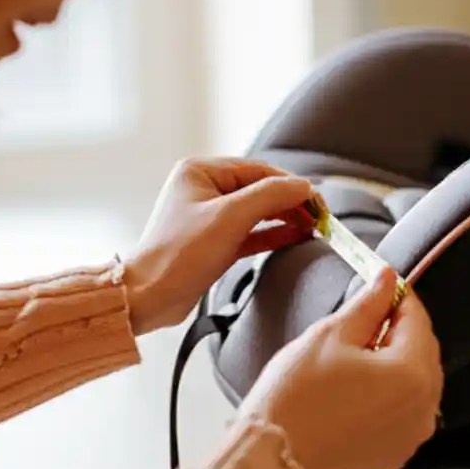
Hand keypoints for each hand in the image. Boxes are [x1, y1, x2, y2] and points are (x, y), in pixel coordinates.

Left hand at [124, 158, 315, 333]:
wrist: (149, 297)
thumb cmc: (179, 254)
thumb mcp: (229, 218)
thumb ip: (269, 196)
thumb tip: (305, 187)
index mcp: (200, 171)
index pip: (258, 171)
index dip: (291, 185)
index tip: (319, 201)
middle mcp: (203, 189)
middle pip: (259, 189)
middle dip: (290, 202)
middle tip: (320, 217)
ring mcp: (208, 216)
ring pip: (257, 211)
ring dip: (285, 218)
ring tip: (313, 227)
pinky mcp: (213, 242)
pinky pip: (251, 232)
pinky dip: (273, 234)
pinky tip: (295, 236)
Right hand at [238, 267, 443, 468]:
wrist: (272, 458)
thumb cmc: (295, 398)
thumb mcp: (330, 335)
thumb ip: (367, 304)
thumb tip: (387, 278)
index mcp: (412, 374)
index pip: (417, 318)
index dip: (397, 296)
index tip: (380, 287)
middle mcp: (424, 408)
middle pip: (423, 351)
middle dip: (398, 330)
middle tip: (363, 320)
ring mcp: (412, 436)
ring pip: (416, 382)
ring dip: (394, 363)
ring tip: (354, 357)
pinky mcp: (396, 455)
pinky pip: (404, 413)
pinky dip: (389, 395)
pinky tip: (357, 390)